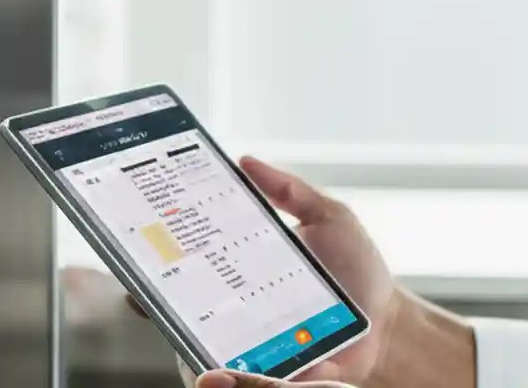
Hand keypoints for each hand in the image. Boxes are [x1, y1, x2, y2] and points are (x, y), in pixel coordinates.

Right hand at [128, 156, 402, 384]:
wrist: (389, 324)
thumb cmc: (359, 271)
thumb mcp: (329, 217)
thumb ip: (290, 191)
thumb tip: (245, 161)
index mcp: (243, 270)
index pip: (190, 266)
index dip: (158, 262)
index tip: (139, 252)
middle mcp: (237, 309)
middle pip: (182, 312)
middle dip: (159, 304)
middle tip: (149, 293)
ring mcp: (249, 346)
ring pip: (198, 352)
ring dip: (186, 343)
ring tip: (184, 331)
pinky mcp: (266, 376)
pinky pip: (235, 380)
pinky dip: (223, 376)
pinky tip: (218, 368)